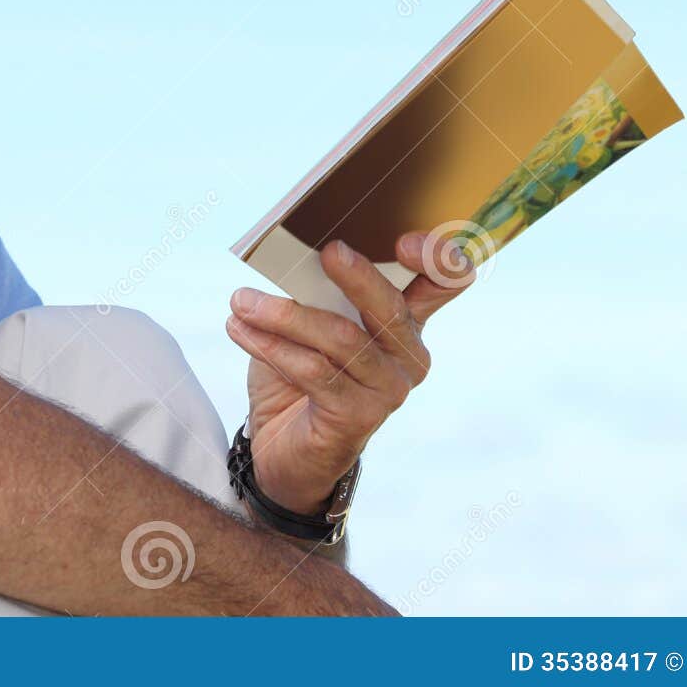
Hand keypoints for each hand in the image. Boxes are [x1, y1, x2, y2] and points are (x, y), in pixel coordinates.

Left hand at [225, 232, 468, 514]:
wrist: (282, 446)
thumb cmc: (298, 370)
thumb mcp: (309, 320)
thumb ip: (315, 288)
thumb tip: (289, 251)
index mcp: (405, 320)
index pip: (445, 282)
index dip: (438, 259)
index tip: (404, 241)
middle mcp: (408, 355)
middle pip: (392, 308)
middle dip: (358, 276)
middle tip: (326, 252)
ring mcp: (389, 390)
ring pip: (343, 340)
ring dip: (285, 315)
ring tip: (241, 301)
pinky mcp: (359, 417)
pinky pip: (315, 372)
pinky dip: (271, 347)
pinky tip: (240, 330)